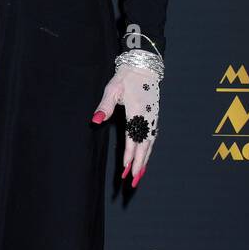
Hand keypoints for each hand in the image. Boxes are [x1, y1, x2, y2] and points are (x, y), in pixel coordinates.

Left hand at [91, 65, 159, 186]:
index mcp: (138, 112)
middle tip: (133, 182)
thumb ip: (104, 106)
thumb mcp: (112, 89)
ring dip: (145, 161)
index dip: (130, 155)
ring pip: (149, 144)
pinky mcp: (153, 118)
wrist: (143, 68)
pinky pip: (151, 138)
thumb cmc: (125, 78)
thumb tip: (95, 121)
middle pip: (144, 146)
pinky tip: (144, 159)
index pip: (133, 139)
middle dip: (139, 165)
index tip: (126, 169)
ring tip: (139, 176)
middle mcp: (148, 118)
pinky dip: (148, 151)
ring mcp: (152, 119)